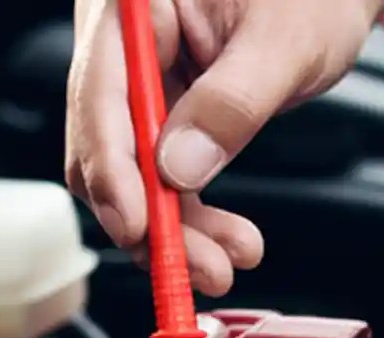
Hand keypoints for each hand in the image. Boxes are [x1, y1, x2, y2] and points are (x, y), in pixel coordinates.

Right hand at [66, 0, 383, 294]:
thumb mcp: (284, 42)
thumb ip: (232, 103)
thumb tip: (179, 169)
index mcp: (134, 3)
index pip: (99, 91)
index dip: (112, 166)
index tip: (138, 224)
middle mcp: (122, 42)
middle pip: (103, 143)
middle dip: (148, 215)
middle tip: (197, 265)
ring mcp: (138, 81)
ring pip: (131, 174)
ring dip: (173, 230)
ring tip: (223, 265)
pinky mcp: (161, 114)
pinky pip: (160, 177)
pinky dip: (188, 217)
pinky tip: (223, 243)